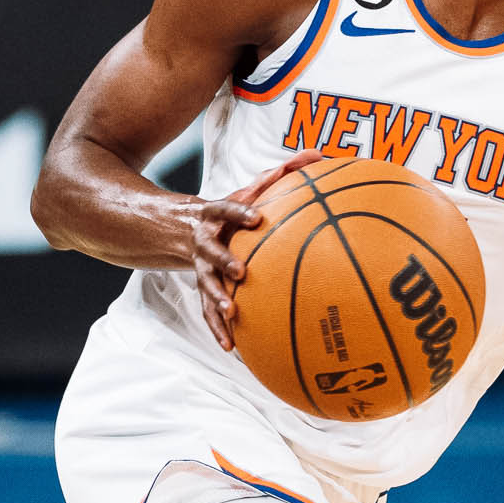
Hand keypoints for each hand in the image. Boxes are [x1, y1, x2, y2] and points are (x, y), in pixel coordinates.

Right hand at [188, 149, 327, 349]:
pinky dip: (218, 330)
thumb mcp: (250, 187)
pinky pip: (208, 312)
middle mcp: (205, 242)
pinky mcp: (202, 289)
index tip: (256, 218)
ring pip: (206, 286)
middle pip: (211, 252)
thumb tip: (319, 153)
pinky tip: (232, 349)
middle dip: (224, 262)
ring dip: (217, 302)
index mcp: (216, 214)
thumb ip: (282, 172)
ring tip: (232, 316)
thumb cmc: (232, 208)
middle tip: (241, 273)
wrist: (184, 228)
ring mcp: (200, 268)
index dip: (239, 210)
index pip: (226, 207)